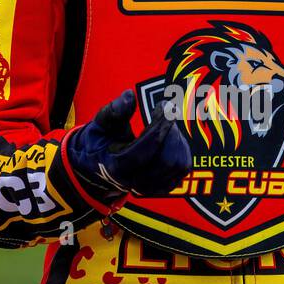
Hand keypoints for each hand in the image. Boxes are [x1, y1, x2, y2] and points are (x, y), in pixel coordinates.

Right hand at [65, 89, 191, 201]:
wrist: (100, 165)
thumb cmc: (102, 141)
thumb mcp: (101, 124)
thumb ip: (113, 111)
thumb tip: (130, 96)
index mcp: (115, 166)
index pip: (143, 150)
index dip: (158, 127)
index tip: (166, 107)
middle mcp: (134, 182)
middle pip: (165, 160)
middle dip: (170, 132)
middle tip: (166, 112)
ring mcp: (150, 187)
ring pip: (177, 164)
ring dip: (177, 139)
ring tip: (166, 125)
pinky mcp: (162, 187)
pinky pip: (182, 168)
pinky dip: (181, 148)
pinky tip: (171, 136)